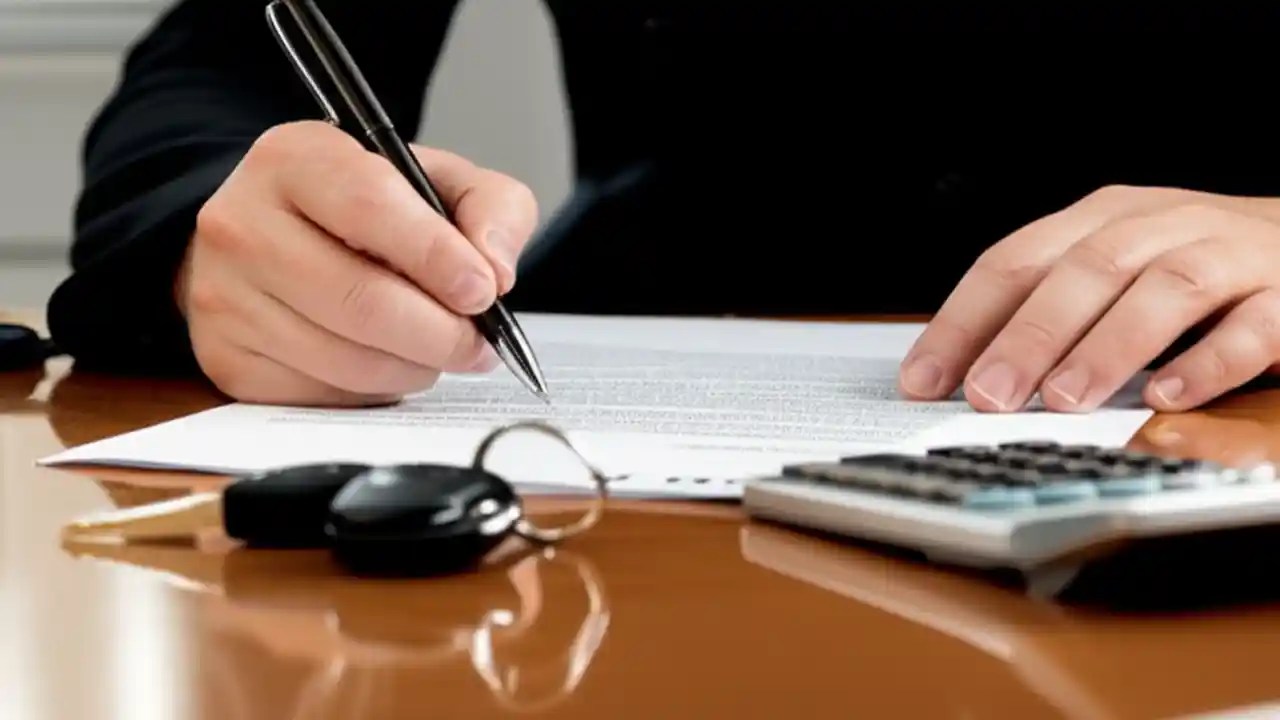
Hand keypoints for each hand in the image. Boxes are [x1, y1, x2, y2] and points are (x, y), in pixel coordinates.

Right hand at [176, 121, 537, 404]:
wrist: (274, 239)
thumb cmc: (365, 210)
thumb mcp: (438, 180)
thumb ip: (490, 207)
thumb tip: (495, 271)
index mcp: (295, 157)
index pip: (370, 205)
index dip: (437, 256)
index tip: (483, 290)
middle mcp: (242, 222)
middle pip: (360, 299)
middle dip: (440, 334)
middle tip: (479, 344)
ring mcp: (224, 296)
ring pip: (346, 359)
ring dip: (414, 368)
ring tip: (437, 350)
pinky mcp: (227, 359)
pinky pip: (323, 395)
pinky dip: (374, 390)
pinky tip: (386, 361)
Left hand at [898, 184, 1279, 411]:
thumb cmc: (1192, 266)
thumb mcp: (1112, 270)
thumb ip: (1048, 310)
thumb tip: (964, 375)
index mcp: (1100, 218)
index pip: (1014, 262)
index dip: (963, 321)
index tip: (922, 379)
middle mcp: (1160, 225)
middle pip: (1085, 271)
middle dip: (1030, 336)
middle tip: (988, 395)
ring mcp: (1229, 254)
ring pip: (1164, 290)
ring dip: (1109, 346)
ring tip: (1065, 399)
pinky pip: (1252, 326)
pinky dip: (1207, 362)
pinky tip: (1166, 396)